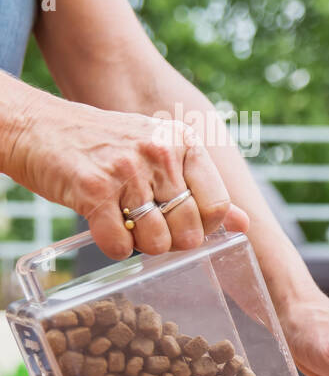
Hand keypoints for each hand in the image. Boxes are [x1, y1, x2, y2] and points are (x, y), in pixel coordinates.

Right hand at [4, 91, 248, 258]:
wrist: (37, 128)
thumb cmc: (103, 147)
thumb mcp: (159, 155)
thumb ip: (201, 189)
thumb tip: (244, 224)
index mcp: (182, 143)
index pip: (217, 204)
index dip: (204, 226)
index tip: (183, 223)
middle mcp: (159, 152)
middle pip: (191, 228)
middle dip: (173, 241)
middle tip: (149, 228)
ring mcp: (127, 169)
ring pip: (158, 241)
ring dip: (142, 246)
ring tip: (126, 224)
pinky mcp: (94, 188)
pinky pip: (120, 245)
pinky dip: (114, 248)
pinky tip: (105, 229)